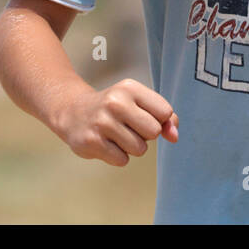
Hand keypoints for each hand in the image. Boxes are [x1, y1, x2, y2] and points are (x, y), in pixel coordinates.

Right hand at [52, 78, 177, 166]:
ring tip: (116, 135)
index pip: (165, 112)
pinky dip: (118, 156)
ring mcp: (102, 122)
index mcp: (130, 88)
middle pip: (154, 132)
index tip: (144, 116)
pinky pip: (122, 160)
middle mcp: (115, 102)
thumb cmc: (114, 108)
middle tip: (129, 126)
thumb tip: (174, 136)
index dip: (159, 119)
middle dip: (146, 135)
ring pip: (139, 149)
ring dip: (131, 147)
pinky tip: (106, 143)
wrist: (73, 112)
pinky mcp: (92, 142)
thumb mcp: (138, 102)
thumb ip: (164, 117)